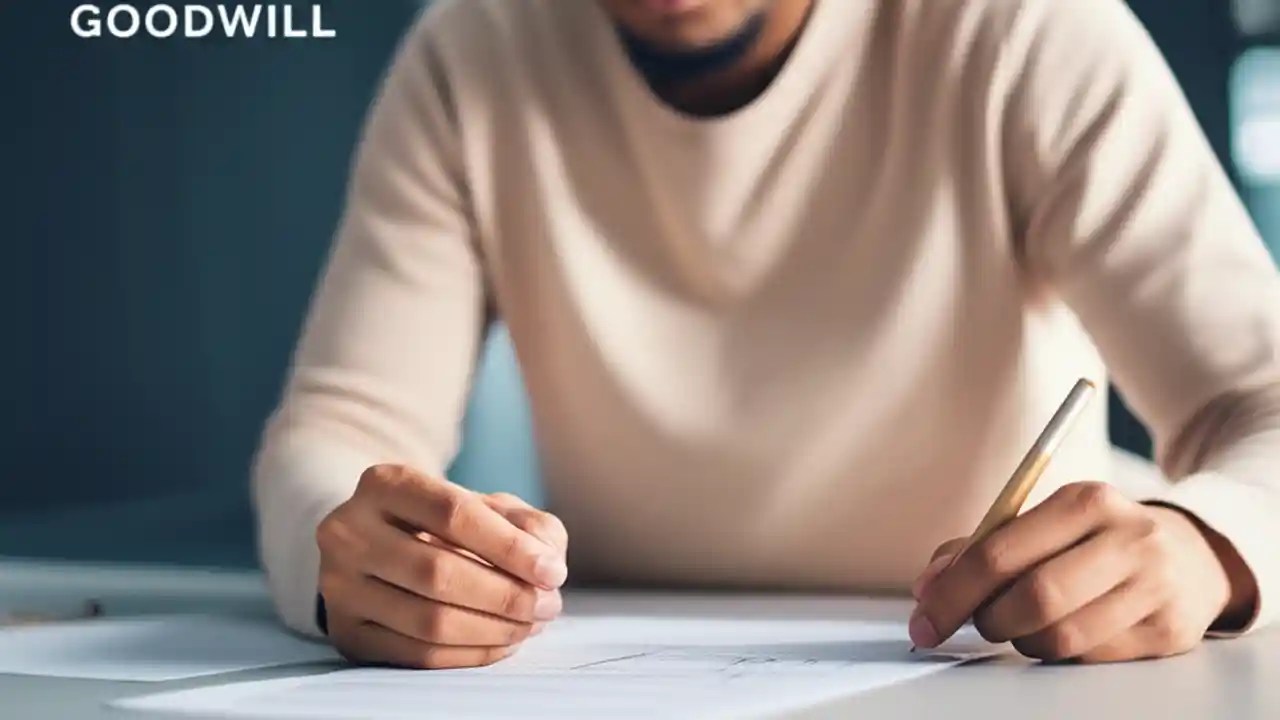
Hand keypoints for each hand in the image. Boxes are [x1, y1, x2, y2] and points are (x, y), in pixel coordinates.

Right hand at [316, 465, 568, 668]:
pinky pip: (418, 655)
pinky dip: (471, 655)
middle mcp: (348, 532)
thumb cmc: (443, 524)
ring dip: (494, 630)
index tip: (553, 572)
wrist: (377, 546)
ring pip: (428, 621)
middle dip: (507, 595)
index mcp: (383, 484)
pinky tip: (503, 642)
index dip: (510, 547)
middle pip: (437, 572)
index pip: (452, 513)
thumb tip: (547, 562)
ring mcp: (339, 586)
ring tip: (531, 624)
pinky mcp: (346, 633)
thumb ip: (526, 525)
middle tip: (549, 605)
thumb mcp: (487, 507)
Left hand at [910, 481, 1255, 662]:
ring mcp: (1153, 586)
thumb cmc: (1094, 540)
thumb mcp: (1043, 523)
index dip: (952, 592)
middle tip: (976, 624)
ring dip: (1023, 640)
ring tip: (1023, 624)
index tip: (924, 617)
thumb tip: (929, 586)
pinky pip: (1089, 659)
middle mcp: (1127, 538)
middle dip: (987, 620)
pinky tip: (1063, 632)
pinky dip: (1059, 654)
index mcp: (1085, 500)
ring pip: (1060, 638)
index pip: (999, 553)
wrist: (1189, 556)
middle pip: (1032, 599)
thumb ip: (980, 546)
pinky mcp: (1168, 631)